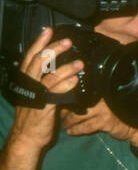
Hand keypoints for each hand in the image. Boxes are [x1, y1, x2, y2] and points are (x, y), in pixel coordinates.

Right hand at [6, 28, 82, 153]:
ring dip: (65, 67)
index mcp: (26, 81)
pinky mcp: (43, 108)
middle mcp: (29, 86)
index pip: (31, 58)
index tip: (49, 31)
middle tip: (67, 41)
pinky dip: (64, 85)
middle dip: (53, 49)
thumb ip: (47, 83)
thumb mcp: (38, 96)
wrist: (27, 138)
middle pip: (39, 62)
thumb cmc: (34, 117)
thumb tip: (63, 71)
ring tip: (80, 62)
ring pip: (49, 76)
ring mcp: (35, 96)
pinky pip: (54, 94)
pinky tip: (74, 80)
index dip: (39, 43)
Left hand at [61, 98, 137, 142]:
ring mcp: (103, 110)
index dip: (66, 100)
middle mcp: (100, 98)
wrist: (134, 127)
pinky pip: (85, 127)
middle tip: (61, 118)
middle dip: (64, 113)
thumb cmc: (117, 114)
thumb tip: (68, 100)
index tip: (60, 107)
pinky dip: (76, 130)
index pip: (77, 93)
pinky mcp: (105, 121)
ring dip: (68, 123)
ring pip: (77, 117)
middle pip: (74, 105)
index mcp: (99, 91)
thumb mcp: (104, 104)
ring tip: (65, 125)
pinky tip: (71, 132)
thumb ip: (91, 100)